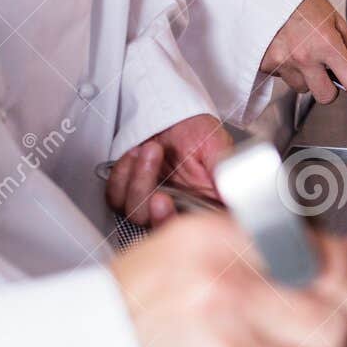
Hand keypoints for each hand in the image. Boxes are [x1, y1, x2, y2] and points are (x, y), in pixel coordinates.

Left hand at [107, 114, 232, 227]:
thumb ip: (223, 171)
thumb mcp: (217, 146)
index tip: (163, 201)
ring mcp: (155, 206)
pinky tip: (135, 155)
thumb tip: (230, 192)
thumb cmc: (198, 131)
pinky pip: (116, 198)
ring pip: (135, 212)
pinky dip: (122, 174)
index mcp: (204, 207)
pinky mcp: (133, 197)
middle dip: (146, 195)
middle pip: (155, 225)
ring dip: (137, 177)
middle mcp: (179, 211)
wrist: (175, 117)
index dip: (171, 220)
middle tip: (151, 170)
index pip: (190, 229)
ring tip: (151, 149)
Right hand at [261, 0, 346, 134]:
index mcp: (327, 43)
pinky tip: (286, 50)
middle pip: (326, 97)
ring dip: (306, 76)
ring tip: (300, 50)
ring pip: (303, 89)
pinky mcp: (265, 65)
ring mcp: (283, 62)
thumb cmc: (303, 3)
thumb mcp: (337, 23)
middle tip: (323, 65)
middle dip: (329, 87)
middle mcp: (304, 55)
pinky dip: (288, 69)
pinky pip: (284, 80)